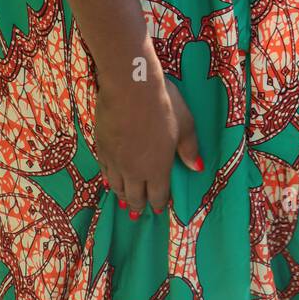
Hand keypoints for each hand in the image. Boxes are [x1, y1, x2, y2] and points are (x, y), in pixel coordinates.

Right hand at [94, 42, 200, 216]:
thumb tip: (197, 168)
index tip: (158, 209)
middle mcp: (134, 170)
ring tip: (124, 200)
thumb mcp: (184, 125)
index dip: (158, 204)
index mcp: (157, 168)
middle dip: (139, 205)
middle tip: (139, 211)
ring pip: (117, 186)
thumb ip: (189, 148)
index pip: (158, 195)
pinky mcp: (101, 148)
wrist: (129, 88)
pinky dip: (108, 179)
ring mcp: (115, 160)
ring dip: (122, 195)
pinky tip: (109, 180)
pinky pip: (104, 171)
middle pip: (135, 196)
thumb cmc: (163, 105)